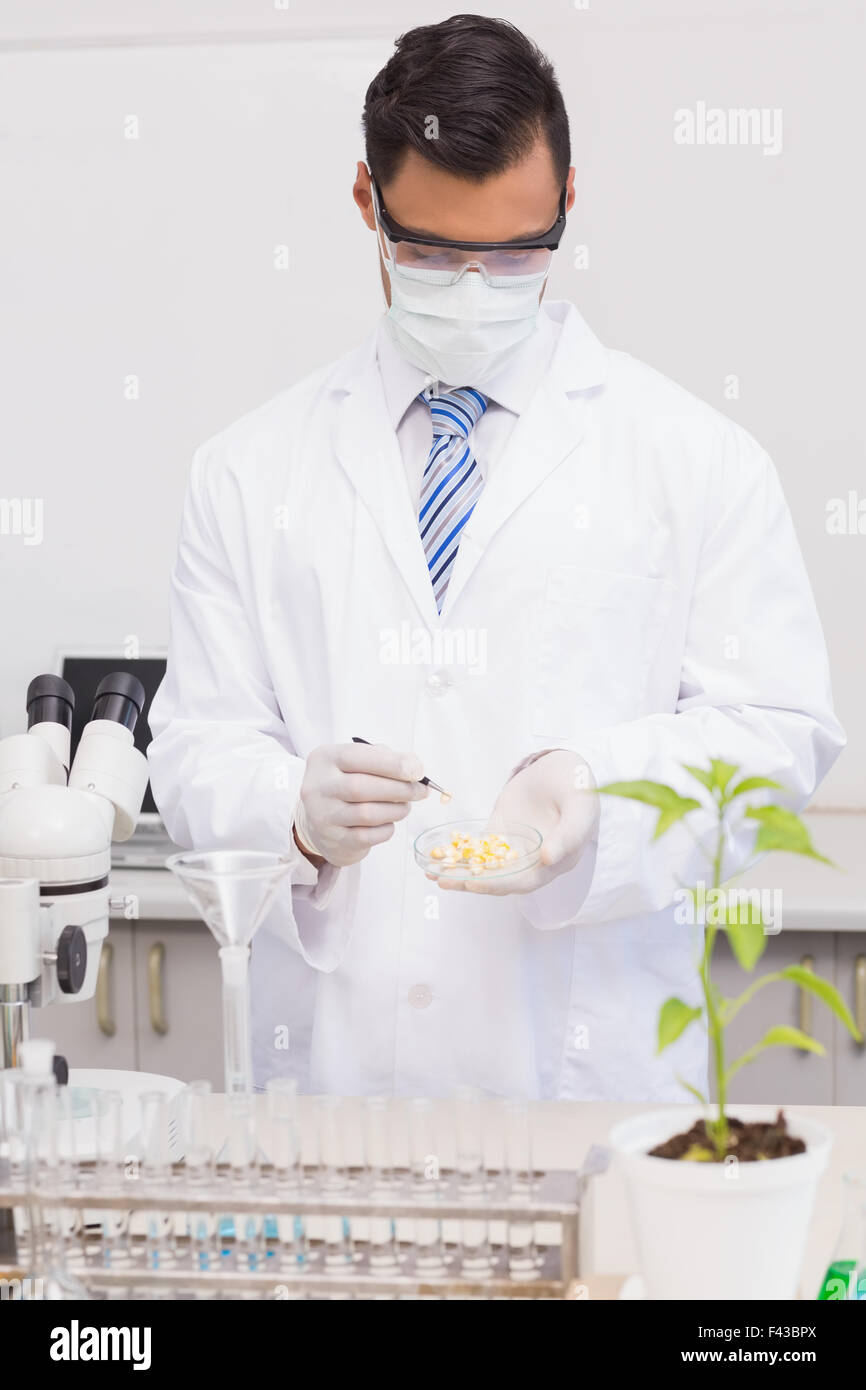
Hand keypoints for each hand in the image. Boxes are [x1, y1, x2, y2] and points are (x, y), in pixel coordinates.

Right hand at [295, 742, 427, 866]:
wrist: (321, 821)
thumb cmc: (346, 785)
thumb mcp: (356, 763)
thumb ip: (382, 758)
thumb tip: (413, 768)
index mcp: (325, 759)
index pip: (355, 756)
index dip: (390, 763)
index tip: (417, 770)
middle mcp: (318, 787)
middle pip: (360, 787)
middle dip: (399, 789)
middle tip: (420, 791)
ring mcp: (323, 815)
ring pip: (366, 814)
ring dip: (396, 810)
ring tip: (405, 806)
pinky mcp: (333, 840)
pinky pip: (367, 836)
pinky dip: (386, 828)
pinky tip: (389, 822)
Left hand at [428, 750, 598, 894]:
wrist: (564, 765)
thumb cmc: (579, 786)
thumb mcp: (580, 807)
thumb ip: (569, 834)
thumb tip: (549, 860)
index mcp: (558, 861)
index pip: (526, 880)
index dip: (501, 884)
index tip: (476, 883)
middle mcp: (535, 861)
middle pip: (500, 880)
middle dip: (471, 882)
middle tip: (444, 879)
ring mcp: (516, 848)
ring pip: (486, 867)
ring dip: (460, 872)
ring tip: (433, 872)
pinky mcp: (501, 834)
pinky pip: (478, 848)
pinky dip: (459, 853)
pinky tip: (436, 855)